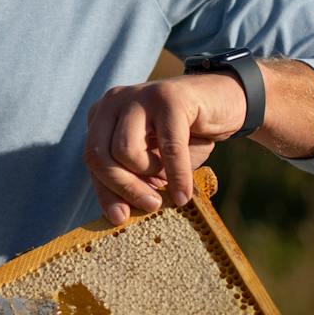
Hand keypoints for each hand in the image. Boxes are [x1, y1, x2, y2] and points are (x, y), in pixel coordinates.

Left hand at [83, 73, 245, 224]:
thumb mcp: (152, 163)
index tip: (120, 218)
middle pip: (98, 154)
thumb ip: (132, 180)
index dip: (105, 192)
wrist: (222, 102)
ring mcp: (140, 95)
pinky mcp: (169, 98)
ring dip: (150, 174)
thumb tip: (117, 215)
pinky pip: (168, 148)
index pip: (92, 158)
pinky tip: (184, 195)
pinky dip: (177, 177)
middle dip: (123, 188)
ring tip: (169, 178)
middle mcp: (113, 101)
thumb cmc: (184, 137)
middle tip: (150, 206)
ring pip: (124, 151)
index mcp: (102, 115)